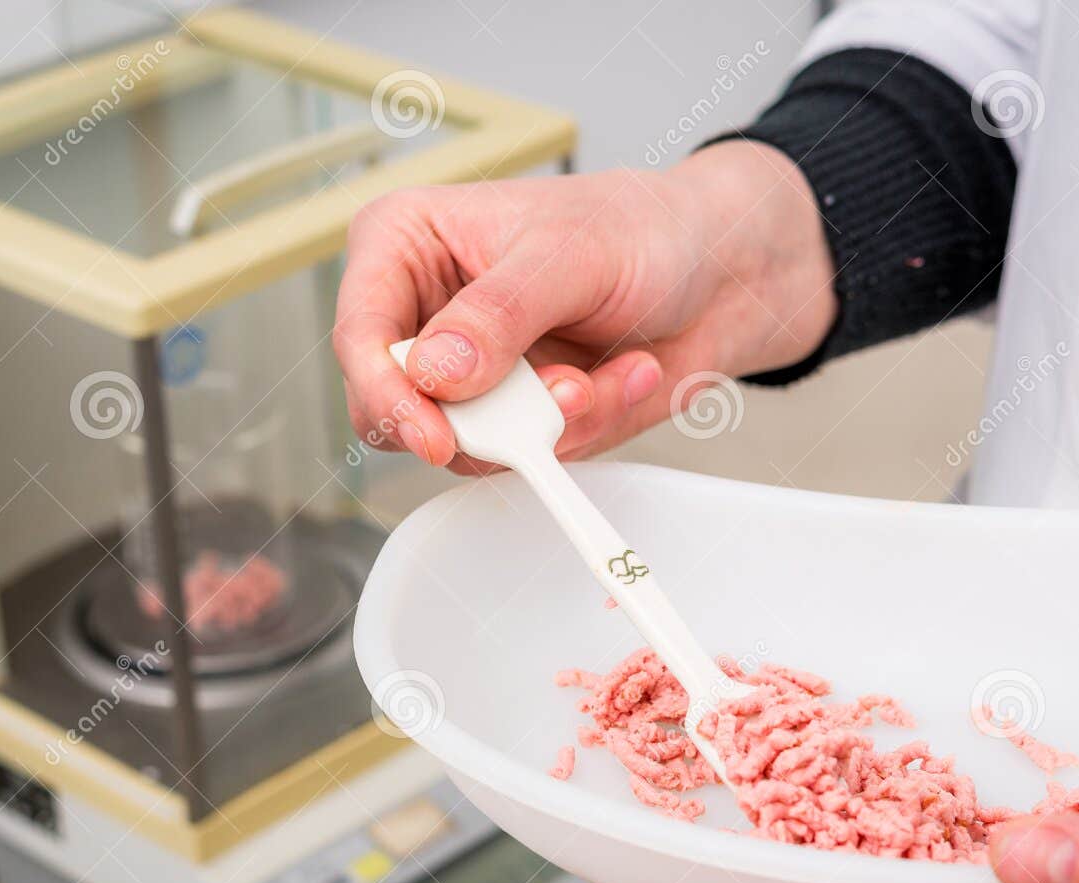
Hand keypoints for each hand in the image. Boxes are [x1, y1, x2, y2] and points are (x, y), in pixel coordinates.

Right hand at [333, 141, 833, 470]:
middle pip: (395, 409)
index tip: (436, 435)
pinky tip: (624, 374)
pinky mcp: (513, 418)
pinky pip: (525, 458)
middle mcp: (425, 315)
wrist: (718, 273)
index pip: (360, 334)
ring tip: (603, 373)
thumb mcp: (571, 254)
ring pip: (465, 447)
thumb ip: (498, 313)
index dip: (387, 394)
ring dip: (551, 423)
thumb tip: (434, 372)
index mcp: (408, 246)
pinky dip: (585, 427)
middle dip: (486, 421)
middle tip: (558, 396)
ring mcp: (468, 375)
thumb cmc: (641, 228)